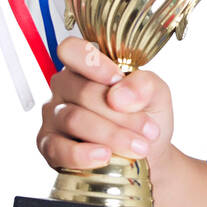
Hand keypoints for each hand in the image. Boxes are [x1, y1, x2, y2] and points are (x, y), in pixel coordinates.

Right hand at [37, 36, 173, 169]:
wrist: (148, 154)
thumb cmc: (146, 116)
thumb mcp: (156, 94)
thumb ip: (144, 85)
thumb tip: (119, 96)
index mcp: (86, 67)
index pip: (71, 50)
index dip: (92, 64)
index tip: (117, 79)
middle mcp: (65, 88)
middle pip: (82, 92)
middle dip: (120, 114)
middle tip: (149, 130)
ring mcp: (54, 116)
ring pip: (74, 119)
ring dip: (111, 135)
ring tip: (139, 147)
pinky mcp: (50, 146)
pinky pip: (58, 149)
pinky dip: (83, 154)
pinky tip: (104, 156)